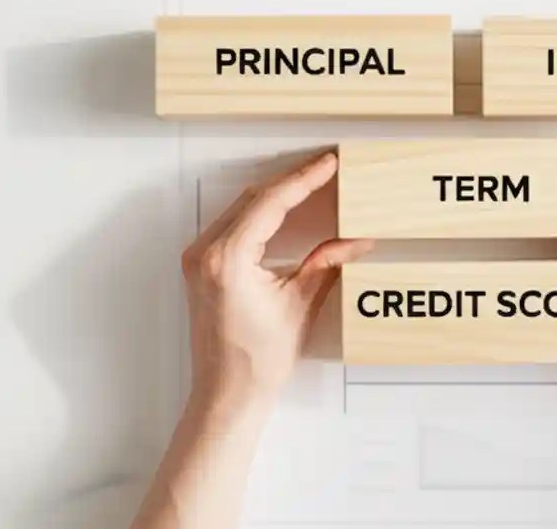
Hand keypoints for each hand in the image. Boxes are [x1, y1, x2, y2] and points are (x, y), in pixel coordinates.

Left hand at [179, 152, 373, 412]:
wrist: (227, 394)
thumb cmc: (258, 360)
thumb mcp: (301, 304)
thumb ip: (328, 263)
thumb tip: (357, 240)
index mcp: (228, 259)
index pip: (271, 203)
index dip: (304, 179)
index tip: (328, 163)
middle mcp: (206, 253)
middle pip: (254, 199)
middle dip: (292, 181)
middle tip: (326, 167)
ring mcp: (199, 258)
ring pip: (242, 207)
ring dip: (277, 194)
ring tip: (311, 181)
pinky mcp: (201, 266)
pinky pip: (233, 223)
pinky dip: (261, 211)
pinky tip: (284, 207)